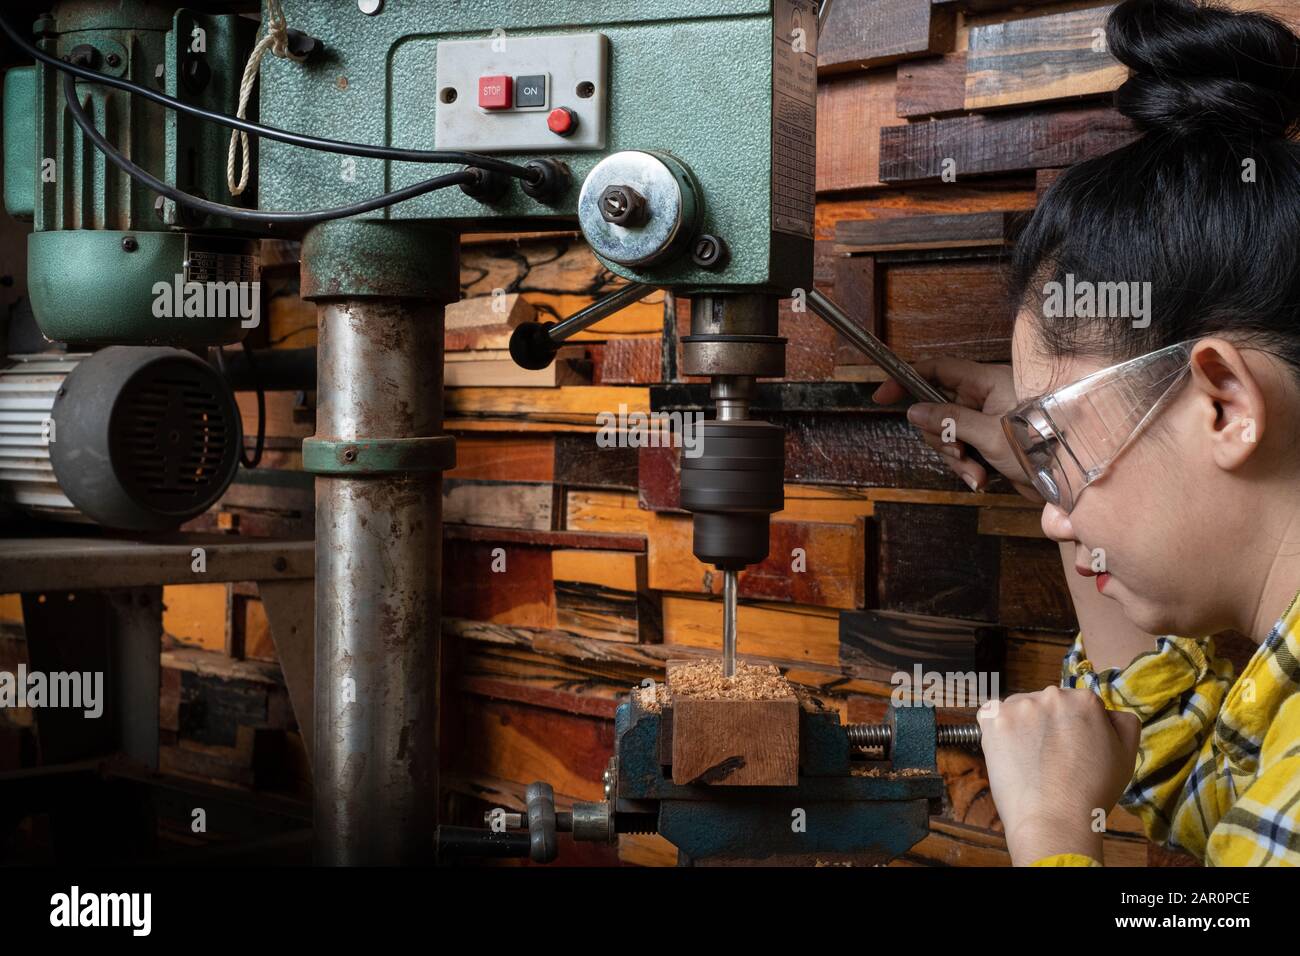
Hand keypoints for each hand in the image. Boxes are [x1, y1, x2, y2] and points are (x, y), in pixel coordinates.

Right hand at [871, 358, 1039, 499]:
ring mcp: (986, 421)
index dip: (907, 379)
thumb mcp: (990, 433)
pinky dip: (967, 468)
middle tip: (958, 453)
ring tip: (976, 473)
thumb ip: (950, 420)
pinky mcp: (990, 443)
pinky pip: (963, 452)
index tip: (882, 396)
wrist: (1073, 476)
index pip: (937, 370)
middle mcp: (984, 398)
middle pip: (936, 409)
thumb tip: (914, 410)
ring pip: (948, 435)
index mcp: (985, 382)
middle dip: (941, 437)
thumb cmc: (1042, 445)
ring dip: (955, 458)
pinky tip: (982, 480)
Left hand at [977, 687, 1140, 864]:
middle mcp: (1051, 695)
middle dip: (1049, 726)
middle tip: (1053, 759)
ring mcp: (1019, 706)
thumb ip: (1123, 723)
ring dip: (1024, 727)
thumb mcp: (1126, 755)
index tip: (1072, 751)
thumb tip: (1109, 712)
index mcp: (1085, 700)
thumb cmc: (1092, 793)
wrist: (1054, 819)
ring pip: (1021, 710)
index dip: (1075, 730)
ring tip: (1031, 760)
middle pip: (1048, 704)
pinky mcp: (993, 720)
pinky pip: (993, 716)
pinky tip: (1011, 753)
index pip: (1079, 705)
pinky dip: (999, 731)